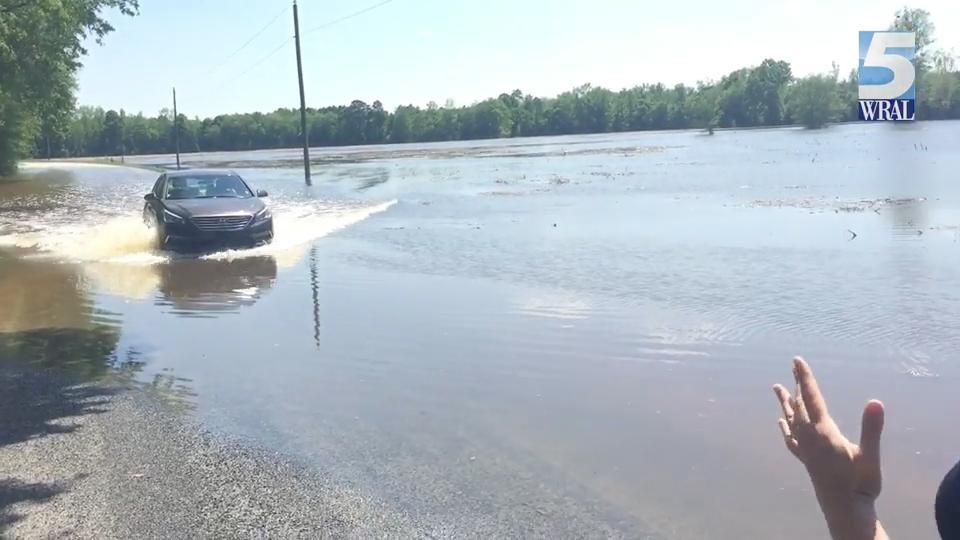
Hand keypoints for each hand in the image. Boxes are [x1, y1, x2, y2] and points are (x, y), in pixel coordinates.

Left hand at [773, 358, 887, 539]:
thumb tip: (875, 402)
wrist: (846, 510)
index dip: (805, 378)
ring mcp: (806, 450)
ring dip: (786, 403)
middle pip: (800, 405)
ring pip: (791, 420)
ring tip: (777, 388)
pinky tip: (780, 424)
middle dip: (797, 385)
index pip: (812, 397)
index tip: (797, 360)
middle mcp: (810, 438)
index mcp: (824, 432)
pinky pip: (791, 440)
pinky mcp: (806, 461)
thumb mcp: (870, 455)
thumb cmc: (860, 484)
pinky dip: (785, 428)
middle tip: (791, 367)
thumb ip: (871, 428)